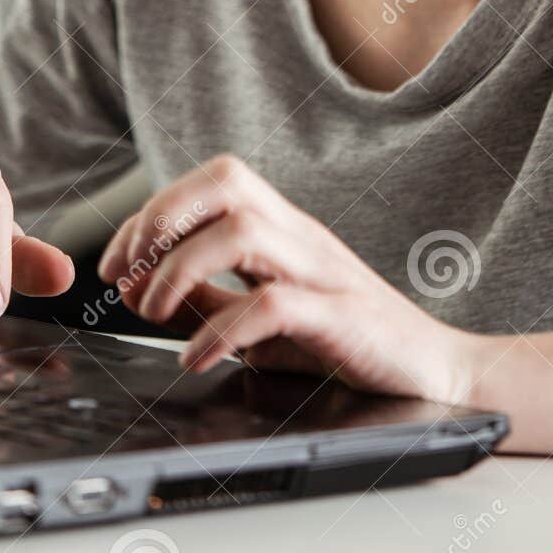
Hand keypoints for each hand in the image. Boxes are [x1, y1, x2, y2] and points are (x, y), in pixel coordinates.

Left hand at [96, 154, 473, 403]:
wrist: (437, 371)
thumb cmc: (350, 340)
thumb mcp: (265, 317)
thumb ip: (210, 298)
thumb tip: (144, 288)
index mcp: (285, 228)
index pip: (212, 181)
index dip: (151, 213)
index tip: (116, 265)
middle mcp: (302, 237)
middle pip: (226, 181)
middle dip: (159, 221)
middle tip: (126, 277)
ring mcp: (324, 272)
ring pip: (243, 230)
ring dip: (180, 269)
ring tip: (155, 313)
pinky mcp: (341, 317)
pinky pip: (274, 306)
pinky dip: (222, 330)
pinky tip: (198, 358)